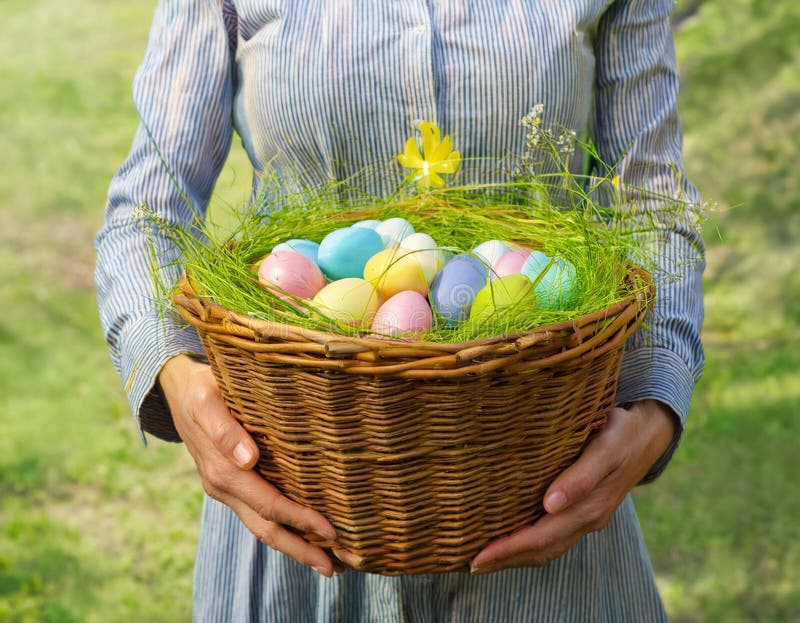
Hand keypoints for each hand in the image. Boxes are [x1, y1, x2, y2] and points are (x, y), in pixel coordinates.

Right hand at [158, 354, 350, 576]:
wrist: (178, 390)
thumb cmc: (201, 389)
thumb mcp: (208, 401)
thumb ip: (226, 430)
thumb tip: (249, 460)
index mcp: (222, 471)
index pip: (268, 504)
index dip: (299, 519)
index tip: (331, 530)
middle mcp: (223, 487)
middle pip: (266, 528)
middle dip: (301, 549)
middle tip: (336, 567)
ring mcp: (226, 489)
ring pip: (262, 527)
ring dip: (294, 546)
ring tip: (327, 563)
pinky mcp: (231, 485)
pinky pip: (258, 514)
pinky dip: (283, 529)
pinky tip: (304, 536)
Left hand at [470, 399, 676, 572]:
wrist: (648, 434)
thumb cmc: (621, 432)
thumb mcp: (606, 447)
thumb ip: (581, 476)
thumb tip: (551, 504)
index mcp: (591, 506)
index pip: (543, 537)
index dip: (510, 548)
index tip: (479, 556)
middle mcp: (588, 518)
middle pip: (542, 549)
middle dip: (506, 559)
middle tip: (470, 563)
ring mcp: (587, 518)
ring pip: (548, 548)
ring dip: (516, 557)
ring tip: (483, 559)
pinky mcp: (584, 512)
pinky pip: (554, 538)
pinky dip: (530, 546)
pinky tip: (510, 542)